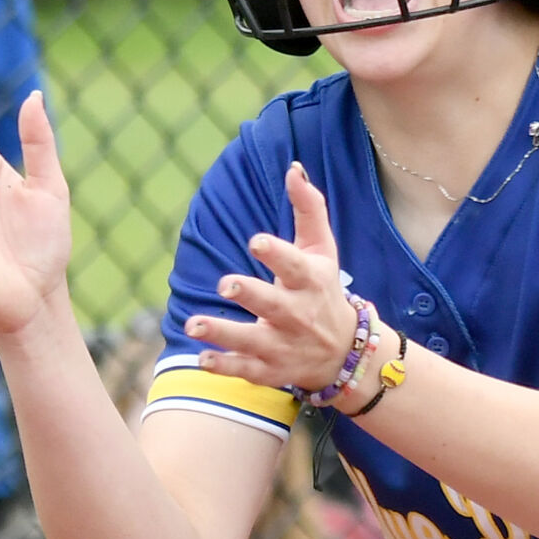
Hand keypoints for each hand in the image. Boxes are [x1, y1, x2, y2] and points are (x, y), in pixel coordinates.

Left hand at [186, 161, 358, 394]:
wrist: (344, 352)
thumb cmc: (323, 288)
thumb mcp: (322, 249)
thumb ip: (309, 208)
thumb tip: (293, 169)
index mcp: (310, 280)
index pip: (294, 265)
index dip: (276, 253)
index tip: (255, 241)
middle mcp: (298, 314)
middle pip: (274, 304)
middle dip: (250, 294)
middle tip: (226, 284)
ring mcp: (284, 345)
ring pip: (252, 340)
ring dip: (223, 333)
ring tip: (194, 324)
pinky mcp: (271, 369)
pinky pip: (246, 370)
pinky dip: (225, 367)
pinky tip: (202, 358)